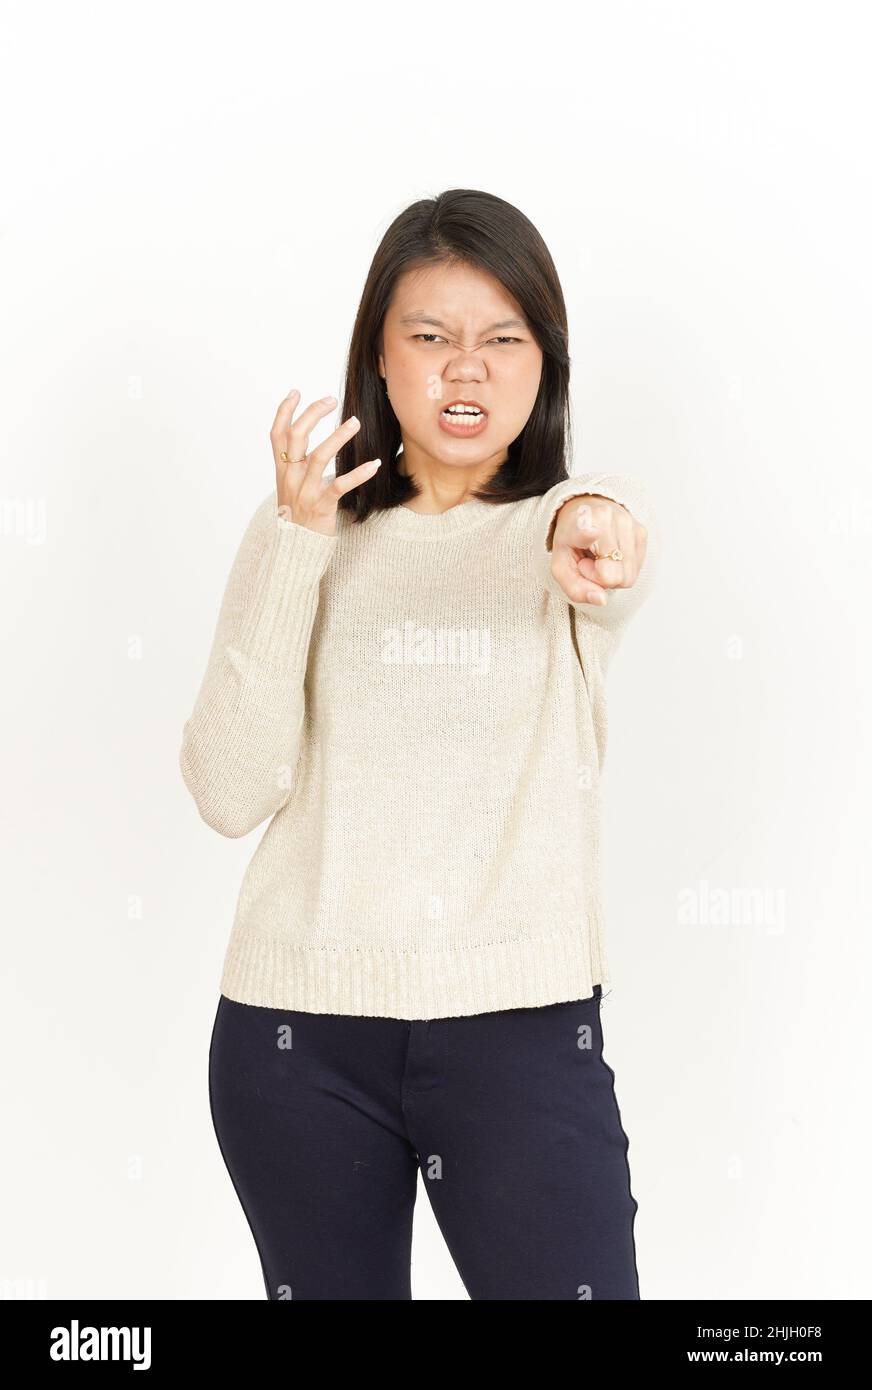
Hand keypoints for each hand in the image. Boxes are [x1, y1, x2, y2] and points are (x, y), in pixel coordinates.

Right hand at [269, 389, 380, 536]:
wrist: (296, 550)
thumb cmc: (298, 516)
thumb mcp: (290, 487)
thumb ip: (295, 466)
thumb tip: (304, 442)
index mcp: (282, 471)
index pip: (277, 435)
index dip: (284, 411)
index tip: (296, 392)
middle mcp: (290, 478)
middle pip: (296, 437)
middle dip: (312, 414)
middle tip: (331, 400)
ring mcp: (305, 492)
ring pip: (319, 456)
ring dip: (338, 436)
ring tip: (355, 422)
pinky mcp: (321, 506)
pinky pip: (340, 486)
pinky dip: (358, 474)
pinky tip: (374, 465)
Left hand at [549, 494, 646, 605]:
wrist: (586, 511)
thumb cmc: (571, 542)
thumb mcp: (561, 568)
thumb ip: (576, 589)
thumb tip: (602, 600)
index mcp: (579, 523)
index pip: (585, 532)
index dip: (587, 534)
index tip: (591, 532)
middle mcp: (607, 518)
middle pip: (613, 576)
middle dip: (600, 578)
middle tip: (589, 561)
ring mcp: (628, 523)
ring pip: (628, 576)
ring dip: (612, 573)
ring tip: (599, 557)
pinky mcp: (641, 531)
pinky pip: (636, 570)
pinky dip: (623, 568)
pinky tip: (612, 554)